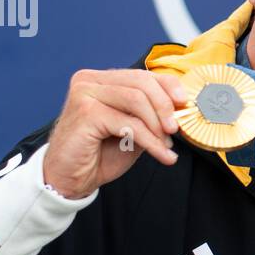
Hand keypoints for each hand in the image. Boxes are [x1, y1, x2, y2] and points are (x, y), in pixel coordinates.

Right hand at [42, 69, 187, 199]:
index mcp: (101, 80)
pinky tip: (160, 154)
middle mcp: (90, 81)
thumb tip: (180, 109)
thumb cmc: (98, 155)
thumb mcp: (132, 130)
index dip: (168, 86)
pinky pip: (128, 123)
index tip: (184, 104)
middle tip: (175, 129)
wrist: (70, 180)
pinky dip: (150, 140)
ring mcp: (85, 94)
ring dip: (157, 125)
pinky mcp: (85, 113)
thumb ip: (150, 115)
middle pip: (141, 82)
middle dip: (165, 106)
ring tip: (166, 145)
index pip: (142, 74)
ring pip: (137, 100)